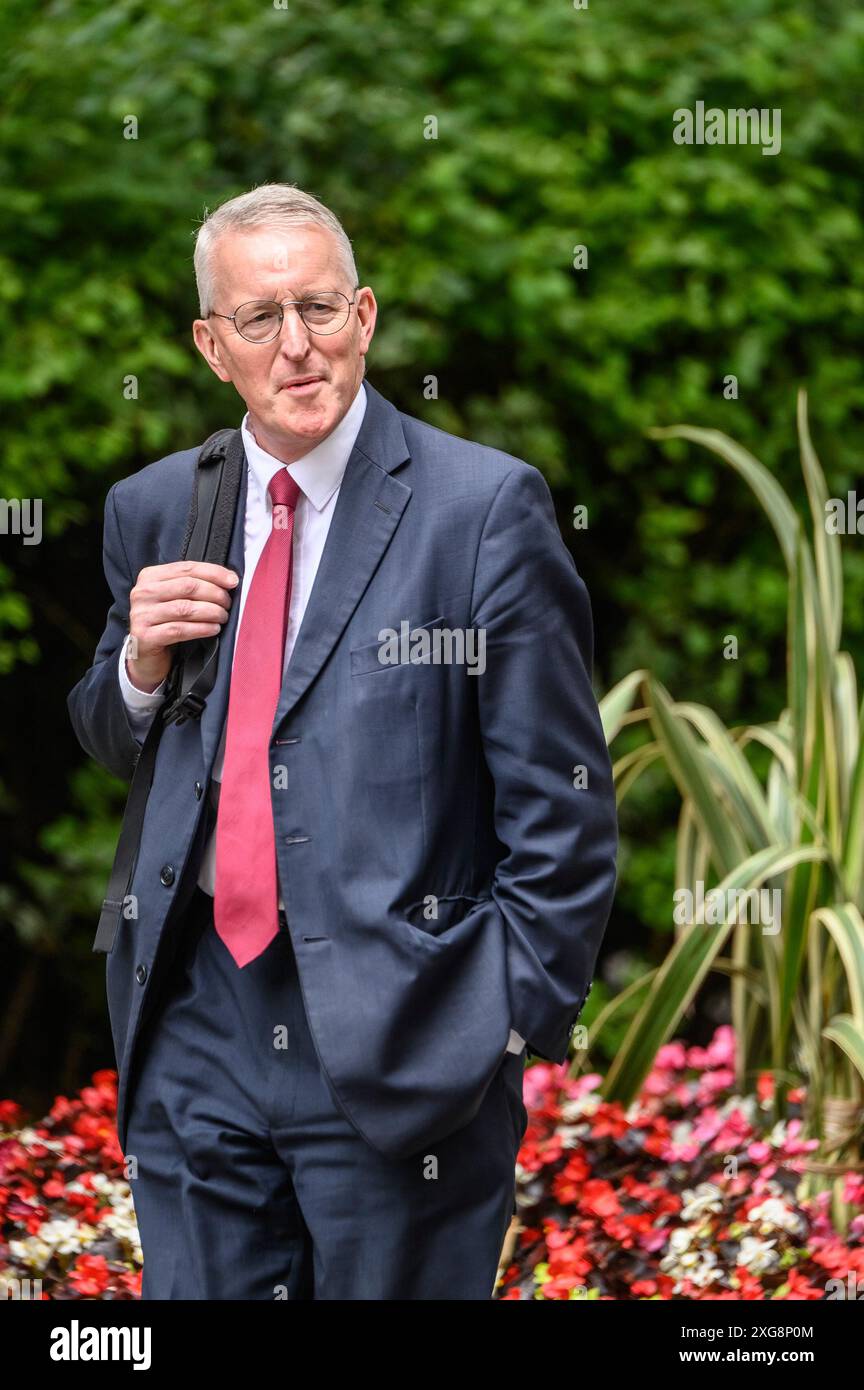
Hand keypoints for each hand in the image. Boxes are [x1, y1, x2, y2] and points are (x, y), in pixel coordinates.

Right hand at [126, 560, 239, 691]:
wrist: (146, 655)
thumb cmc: (165, 623)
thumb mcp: (174, 598)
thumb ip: (193, 586)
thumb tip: (229, 579)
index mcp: (149, 577)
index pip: (186, 568)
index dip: (214, 573)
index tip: (233, 581)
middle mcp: (142, 593)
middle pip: (187, 586)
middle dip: (214, 594)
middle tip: (228, 603)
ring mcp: (141, 615)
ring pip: (185, 608)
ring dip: (211, 612)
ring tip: (223, 617)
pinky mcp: (145, 636)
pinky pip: (179, 630)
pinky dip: (201, 628)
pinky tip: (213, 629)